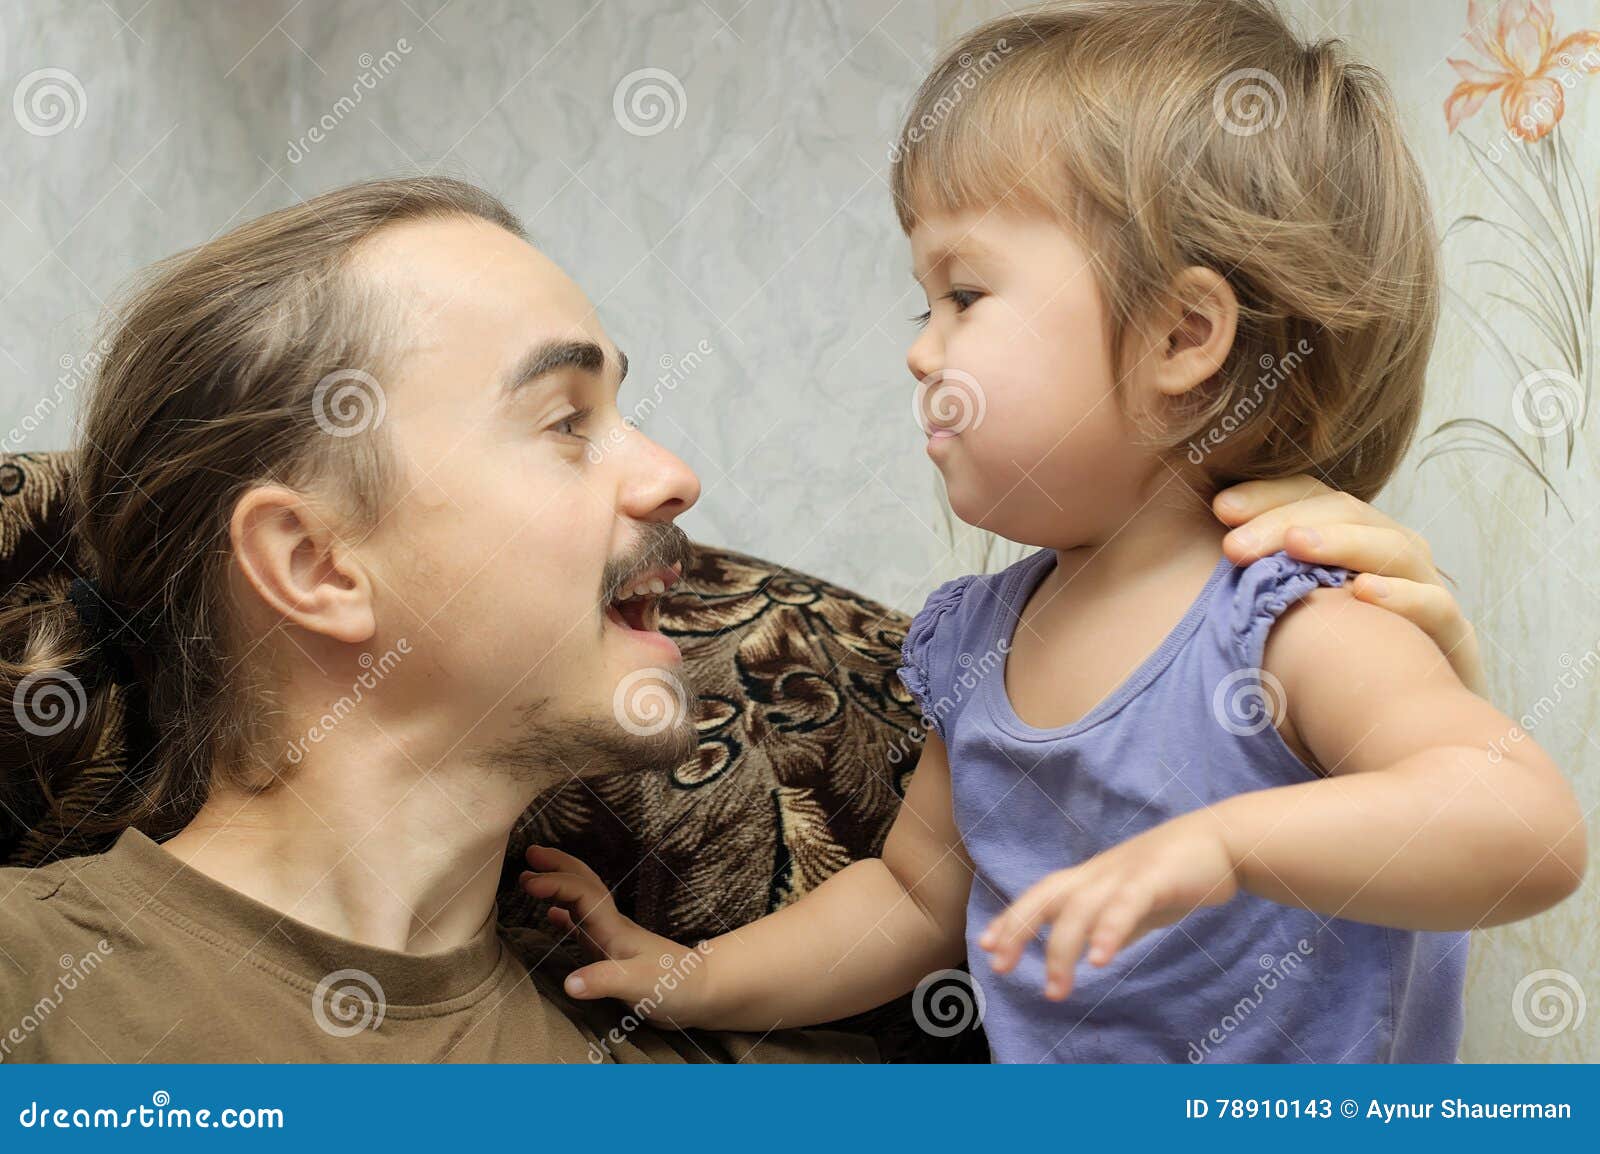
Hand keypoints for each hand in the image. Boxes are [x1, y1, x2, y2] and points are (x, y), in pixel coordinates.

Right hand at [520, 845, 713, 1025]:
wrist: (703, 993)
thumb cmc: (678, 985)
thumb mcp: (641, 984)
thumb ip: (606, 981)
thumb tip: (569, 983)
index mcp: (614, 928)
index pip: (582, 893)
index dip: (556, 883)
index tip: (528, 880)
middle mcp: (610, 927)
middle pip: (582, 884)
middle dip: (558, 866)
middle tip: (530, 853)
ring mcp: (611, 939)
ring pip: (581, 902)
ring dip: (558, 886)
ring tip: (531, 879)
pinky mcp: (611, 956)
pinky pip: (582, 929)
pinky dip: (565, 918)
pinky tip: (553, 917)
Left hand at [977, 811, 1238, 1001]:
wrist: (1224, 840)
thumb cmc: (1177, 873)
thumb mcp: (1134, 904)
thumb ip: (1109, 926)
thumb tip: (1088, 953)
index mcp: (1092, 878)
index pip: (1041, 896)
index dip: (1014, 918)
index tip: (989, 946)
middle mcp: (1100, 874)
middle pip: (1047, 897)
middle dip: (1019, 929)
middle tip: (999, 966)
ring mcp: (1125, 874)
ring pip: (1080, 909)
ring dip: (1063, 950)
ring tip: (1056, 991)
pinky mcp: (1155, 878)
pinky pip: (1125, 906)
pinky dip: (1108, 931)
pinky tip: (1098, 960)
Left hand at [1213, 476, 1485, 695]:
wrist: (1409, 735)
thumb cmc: (1331, 678)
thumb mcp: (1288, 623)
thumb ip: (1255, 587)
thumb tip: (1200, 558)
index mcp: (1352, 545)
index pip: (1313, 499)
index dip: (1269, 497)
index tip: (1220, 510)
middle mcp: (1394, 560)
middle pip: (1348, 514)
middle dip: (1288, 522)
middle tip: (1236, 546)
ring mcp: (1427, 595)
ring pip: (1396, 548)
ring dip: (1342, 543)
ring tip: (1294, 545)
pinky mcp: (1454, 641)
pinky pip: (1435, 607)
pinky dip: (1401, 596)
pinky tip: (1360, 593)